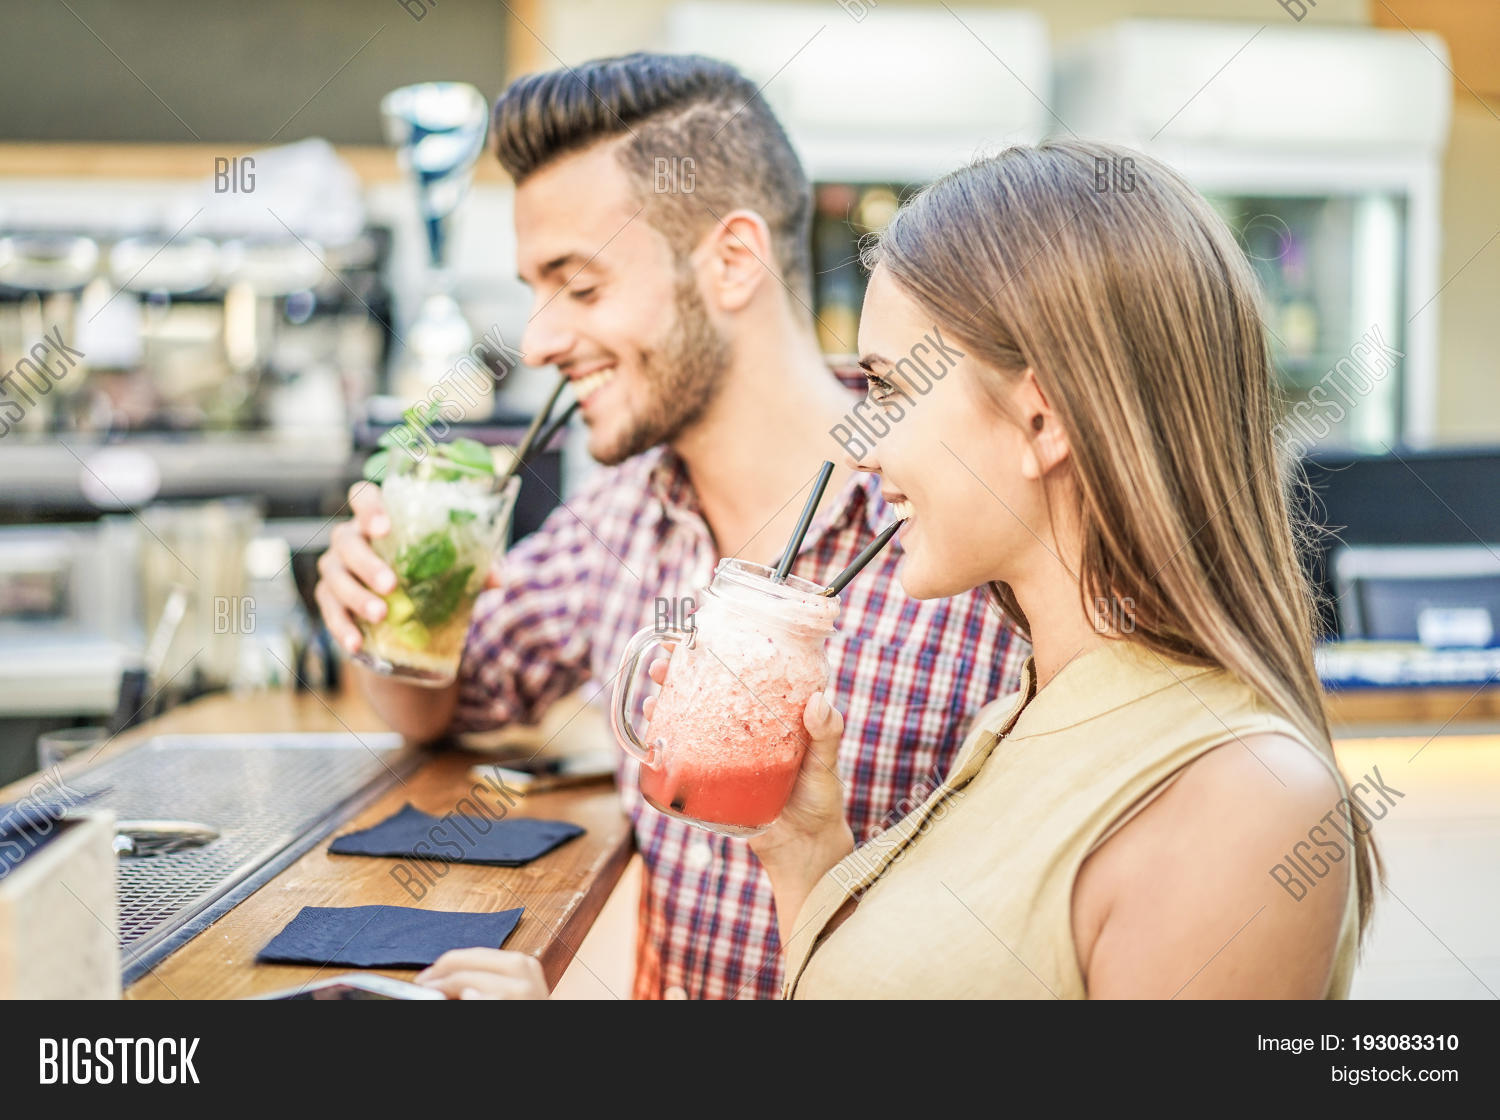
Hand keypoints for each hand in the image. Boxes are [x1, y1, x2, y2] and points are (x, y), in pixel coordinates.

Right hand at [315, 481, 502, 653]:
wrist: (401, 612)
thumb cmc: (426, 573)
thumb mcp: (450, 567)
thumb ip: (473, 566)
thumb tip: (496, 578)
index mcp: (378, 519)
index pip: (362, 496)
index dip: (369, 507)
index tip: (384, 527)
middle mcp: (350, 538)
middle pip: (346, 541)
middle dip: (367, 562)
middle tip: (391, 584)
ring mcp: (335, 568)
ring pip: (335, 577)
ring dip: (357, 596)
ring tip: (381, 615)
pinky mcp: (329, 599)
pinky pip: (329, 611)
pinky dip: (342, 627)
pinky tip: (356, 643)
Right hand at [414, 948, 548, 999]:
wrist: (535, 1014)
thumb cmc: (509, 1006)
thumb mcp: (491, 1006)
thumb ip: (481, 1000)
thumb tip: (467, 992)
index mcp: (517, 994)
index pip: (468, 981)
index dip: (443, 983)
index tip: (423, 988)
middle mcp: (526, 977)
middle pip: (477, 960)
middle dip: (446, 967)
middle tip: (424, 979)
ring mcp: (530, 968)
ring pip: (484, 952)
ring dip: (458, 960)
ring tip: (438, 972)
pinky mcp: (529, 964)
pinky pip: (495, 954)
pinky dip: (475, 960)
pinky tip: (461, 968)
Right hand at [642, 657, 851, 867]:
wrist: (804, 847)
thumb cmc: (821, 798)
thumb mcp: (826, 761)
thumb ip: (827, 733)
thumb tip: (820, 701)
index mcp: (773, 710)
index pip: (743, 669)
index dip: (719, 648)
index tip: (697, 631)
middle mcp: (745, 723)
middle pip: (708, 687)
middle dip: (681, 671)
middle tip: (663, 663)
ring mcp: (725, 749)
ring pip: (691, 715)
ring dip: (668, 700)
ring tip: (652, 692)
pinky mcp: (712, 776)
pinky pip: (685, 753)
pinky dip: (665, 739)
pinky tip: (653, 732)